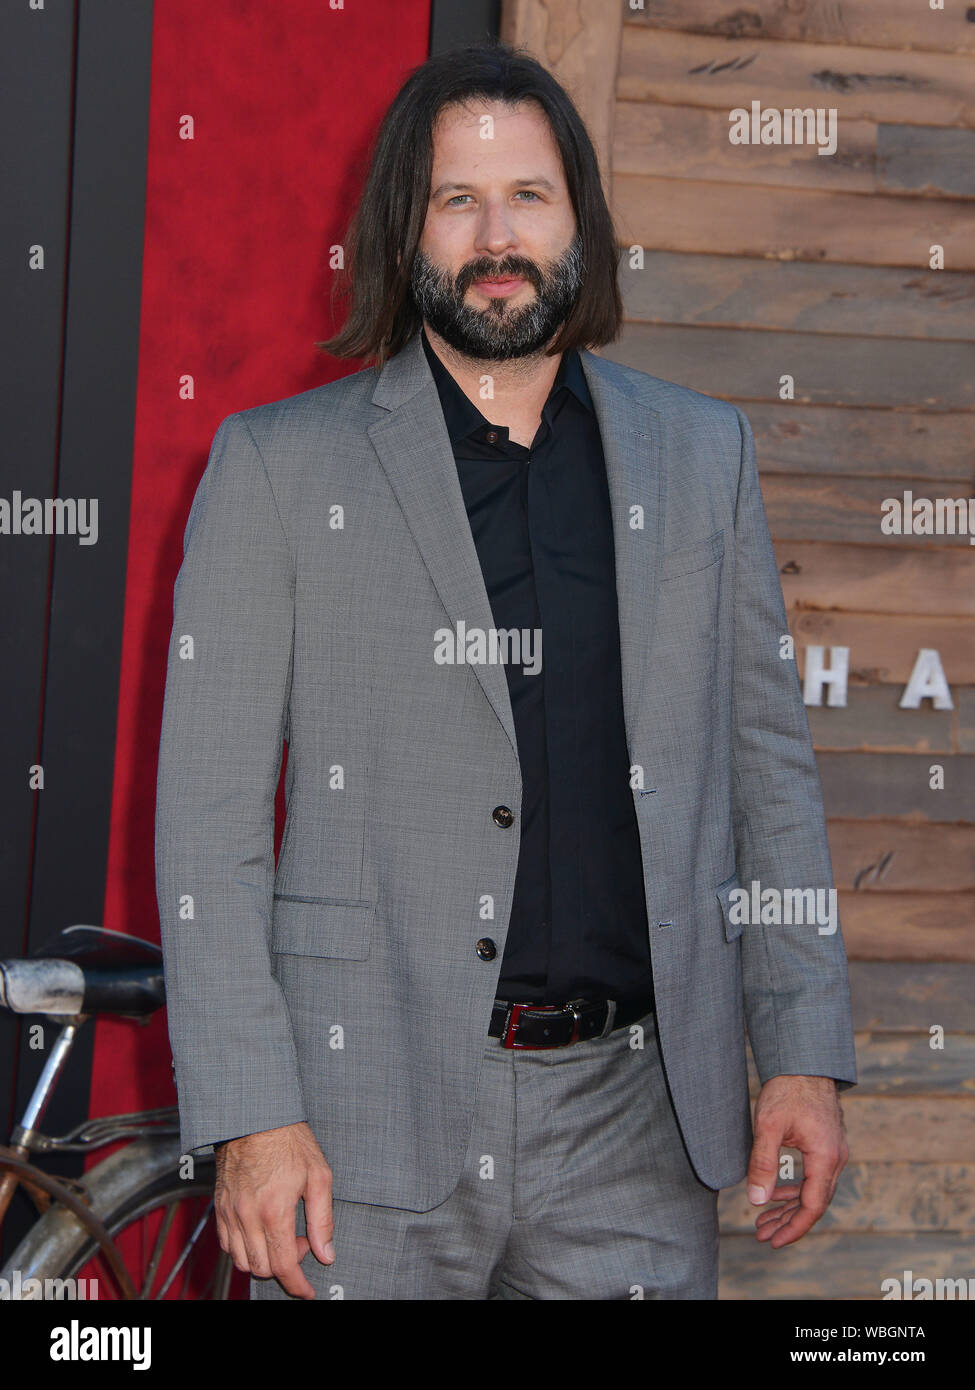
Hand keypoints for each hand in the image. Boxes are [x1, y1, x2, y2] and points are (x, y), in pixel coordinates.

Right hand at [213, 1120, 333, 1298]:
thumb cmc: (288, 1140)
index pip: (284, 1266)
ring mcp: (229, 1212)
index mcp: (274, 1211)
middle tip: (301, 1243)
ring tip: (281, 1235)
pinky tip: (259, 1231)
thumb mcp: (318, 1175)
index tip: (307, 1290)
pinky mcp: (218, 1206)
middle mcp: (247, 1216)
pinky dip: (242, 1249)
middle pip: (261, 1268)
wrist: (255, 1115)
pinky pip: (226, 1244)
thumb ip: (322, 1220)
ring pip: (241, 1261)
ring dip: (262, 1260)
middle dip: (284, 1268)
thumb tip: (326, 1252)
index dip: (297, 1285)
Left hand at [746, 1075, 847, 1247]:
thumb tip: (757, 1200)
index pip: (813, 1206)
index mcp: (825, 1157)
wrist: (804, 1061)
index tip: (773, 1242)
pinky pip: (814, 1176)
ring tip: (764, 1220)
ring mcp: (834, 1151)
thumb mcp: (768, 1126)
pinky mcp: (826, 1144)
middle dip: (787, 1222)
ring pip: (814, 1190)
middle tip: (761, 1235)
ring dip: (790, 1206)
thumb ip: (763, 1164)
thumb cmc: (787, 1090)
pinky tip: (778, 1194)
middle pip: (814, 1203)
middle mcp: (835, 1158)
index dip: (793, 1228)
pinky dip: (796, 1189)